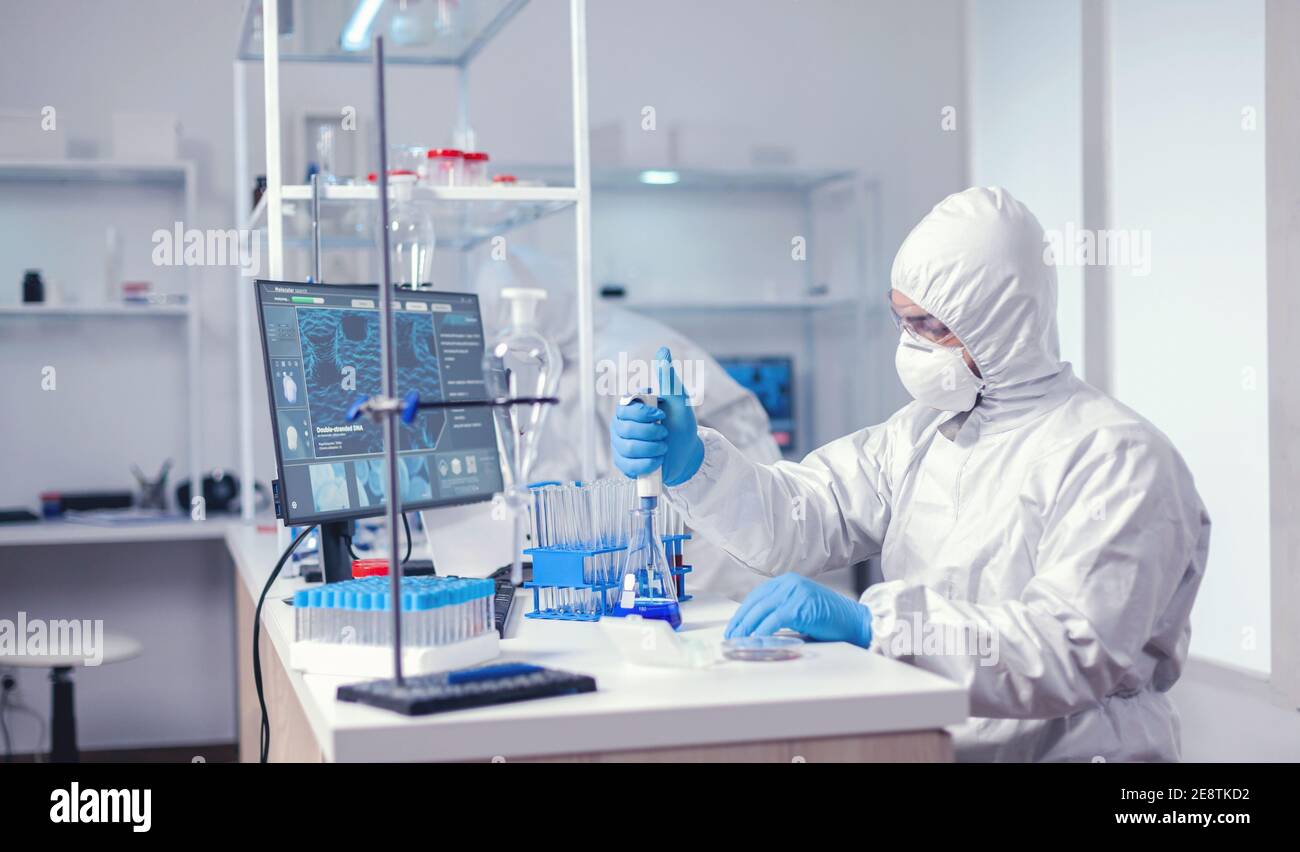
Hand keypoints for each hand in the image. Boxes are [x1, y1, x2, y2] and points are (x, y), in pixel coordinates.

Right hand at [609, 346, 704, 485]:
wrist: (687, 454)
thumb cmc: (681, 424)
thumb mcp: (678, 400)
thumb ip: (667, 378)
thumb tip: (663, 349)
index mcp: (631, 406)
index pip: (625, 408)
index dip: (644, 414)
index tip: (661, 415)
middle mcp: (621, 424)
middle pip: (625, 429)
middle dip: (652, 433)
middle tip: (665, 433)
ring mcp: (620, 444)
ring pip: (628, 448)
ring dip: (654, 448)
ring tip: (663, 446)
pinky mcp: (623, 464)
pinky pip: (630, 466)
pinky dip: (649, 464)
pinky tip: (657, 460)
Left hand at [725, 574, 873, 647]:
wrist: (854, 621)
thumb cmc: (830, 618)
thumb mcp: (801, 607)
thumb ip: (781, 610)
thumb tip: (757, 625)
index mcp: (788, 581)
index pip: (757, 595)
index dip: (743, 611)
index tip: (734, 625)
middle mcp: (789, 583)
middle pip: (756, 602)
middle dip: (740, 621)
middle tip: (731, 636)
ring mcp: (794, 593)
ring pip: (761, 611)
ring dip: (746, 627)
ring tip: (738, 640)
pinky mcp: (799, 607)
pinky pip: (773, 621)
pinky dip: (761, 632)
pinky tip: (754, 641)